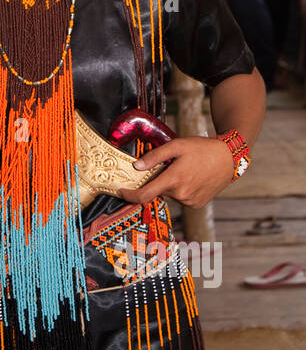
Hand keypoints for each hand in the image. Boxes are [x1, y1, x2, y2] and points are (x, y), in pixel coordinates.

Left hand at [119, 136, 234, 207]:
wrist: (229, 158)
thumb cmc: (202, 148)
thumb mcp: (177, 145)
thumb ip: (155, 156)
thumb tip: (136, 167)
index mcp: (174, 180)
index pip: (144, 195)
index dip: (129, 195)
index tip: (120, 191)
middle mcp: (181, 194)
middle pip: (158, 191)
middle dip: (157, 181)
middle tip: (169, 166)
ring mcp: (190, 201)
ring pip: (170, 195)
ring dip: (170, 185)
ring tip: (184, 170)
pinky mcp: (197, 204)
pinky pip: (181, 198)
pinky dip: (180, 190)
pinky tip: (191, 178)